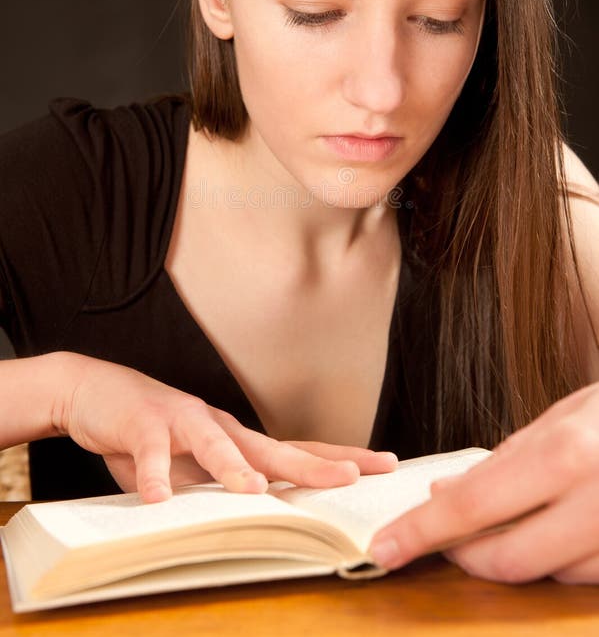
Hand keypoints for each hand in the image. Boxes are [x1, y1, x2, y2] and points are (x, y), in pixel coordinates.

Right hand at [55, 353, 397, 502]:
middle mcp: (220, 426)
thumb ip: (225, 487)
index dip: (339, 458)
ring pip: (215, 444)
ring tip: (254, 491)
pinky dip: (153, 474)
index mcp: (238, 438)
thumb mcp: (195, 466)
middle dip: (312, 463)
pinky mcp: (145, 424)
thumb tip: (265, 514)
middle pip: (273, 447)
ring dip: (233, 468)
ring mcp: (184, 421)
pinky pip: (151, 452)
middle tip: (349, 477)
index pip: (298, 450)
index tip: (383, 465)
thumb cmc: (155, 433)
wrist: (98, 392)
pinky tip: (157, 497)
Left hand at [368, 382, 598, 583]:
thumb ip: (506, 461)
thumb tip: (447, 497)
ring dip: (516, 554)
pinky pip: (586, 577)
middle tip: (445, 536)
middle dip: (465, 554)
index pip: (473, 506)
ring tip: (510, 517)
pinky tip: (552, 527)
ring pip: (549, 575)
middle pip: (507, 559)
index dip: (421, 532)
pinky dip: (558, 558)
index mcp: (566, 454)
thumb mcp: (561, 416)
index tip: (384, 549)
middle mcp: (597, 501)